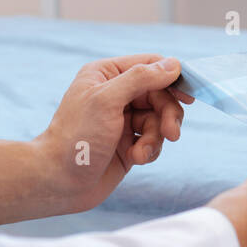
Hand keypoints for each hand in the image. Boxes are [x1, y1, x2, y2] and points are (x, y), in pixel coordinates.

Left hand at [35, 54, 193, 213]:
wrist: (58, 182)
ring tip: (142, 153)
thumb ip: (140, 78)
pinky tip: (135, 159)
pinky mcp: (129, 143)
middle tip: (172, 133)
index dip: (171, 78)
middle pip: (160, 94)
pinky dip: (149, 150)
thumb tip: (173, 64)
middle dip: (167, 115)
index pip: (150, 65)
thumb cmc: (76, 137)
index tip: (188, 96)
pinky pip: (154, 140)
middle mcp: (116, 94)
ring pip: (160, 119)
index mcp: (107, 74)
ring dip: (156, 137)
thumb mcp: (107, 100)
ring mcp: (123, 120)